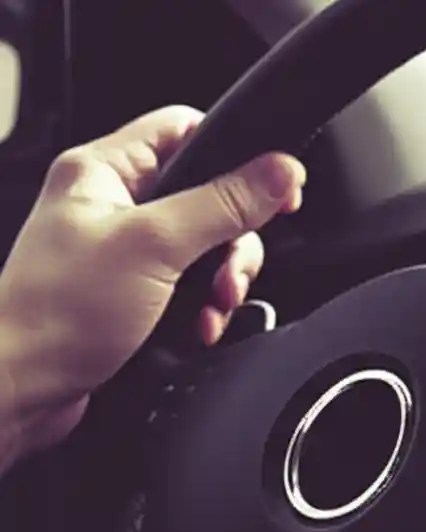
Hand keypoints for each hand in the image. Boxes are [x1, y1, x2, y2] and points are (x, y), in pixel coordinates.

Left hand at [0, 105, 305, 467]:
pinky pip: (192, 287)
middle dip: (233, 241)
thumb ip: (224, 204)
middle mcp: (114, 205)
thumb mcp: (155, 246)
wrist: (20, 389)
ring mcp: (124, 250)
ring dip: (222, 282)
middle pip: (211, 196)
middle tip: (229, 270)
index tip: (276, 188)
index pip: (187, 129)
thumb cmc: (55, 315)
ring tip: (211, 307)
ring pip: (207, 247)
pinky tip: (196, 327)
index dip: (238, 153)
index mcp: (104, 170)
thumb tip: (280, 171)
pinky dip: (204, 309)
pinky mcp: (133, 292)